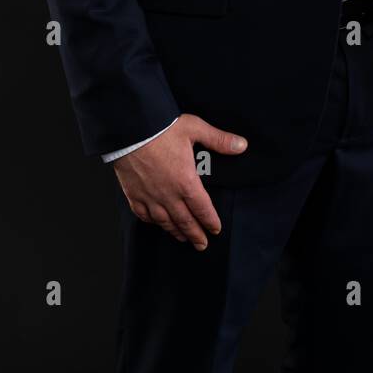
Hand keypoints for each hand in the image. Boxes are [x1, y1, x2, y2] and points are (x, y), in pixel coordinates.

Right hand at [112, 113, 247, 249]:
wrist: (130, 129)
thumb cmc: (161, 127)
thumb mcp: (195, 129)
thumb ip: (219, 140)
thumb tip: (242, 145)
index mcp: (186, 181)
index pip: (202, 208)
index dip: (210, 221)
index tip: (215, 229)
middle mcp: (168, 194)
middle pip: (185, 221)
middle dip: (195, 234)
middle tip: (202, 245)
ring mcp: (149, 197)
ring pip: (165, 221)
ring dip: (176, 231)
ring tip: (183, 238)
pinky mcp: (133, 194)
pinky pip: (144, 215)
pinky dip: (153, 222)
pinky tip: (157, 223)